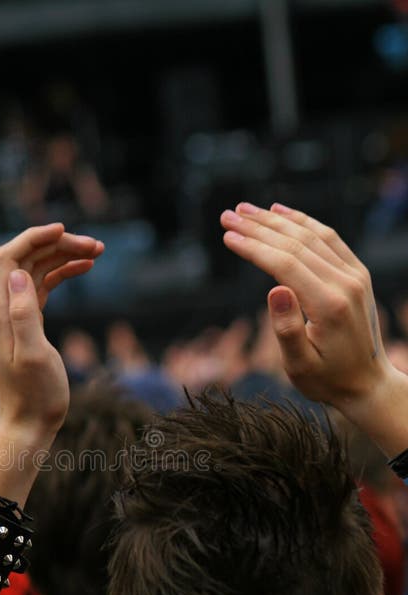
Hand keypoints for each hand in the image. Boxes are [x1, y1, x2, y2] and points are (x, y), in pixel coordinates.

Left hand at [0, 223, 103, 438]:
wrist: (30, 424)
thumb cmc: (35, 396)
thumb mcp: (33, 355)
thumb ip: (24, 314)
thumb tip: (20, 274)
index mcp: (0, 312)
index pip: (10, 258)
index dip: (34, 237)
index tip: (64, 229)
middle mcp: (3, 308)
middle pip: (27, 259)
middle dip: (58, 245)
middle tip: (96, 247)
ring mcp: (15, 315)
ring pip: (37, 271)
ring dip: (64, 257)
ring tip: (97, 253)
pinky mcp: (29, 324)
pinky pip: (44, 287)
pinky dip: (63, 274)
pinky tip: (84, 268)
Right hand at [220, 202, 394, 414]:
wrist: (368, 384)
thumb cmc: (327, 380)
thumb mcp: (300, 367)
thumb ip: (287, 331)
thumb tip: (274, 289)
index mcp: (329, 305)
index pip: (285, 264)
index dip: (254, 247)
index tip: (227, 236)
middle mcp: (346, 283)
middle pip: (296, 243)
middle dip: (258, 227)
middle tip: (227, 216)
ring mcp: (355, 275)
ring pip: (312, 235)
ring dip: (276, 219)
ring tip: (245, 210)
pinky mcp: (357, 273)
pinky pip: (328, 238)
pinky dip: (303, 222)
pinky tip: (281, 212)